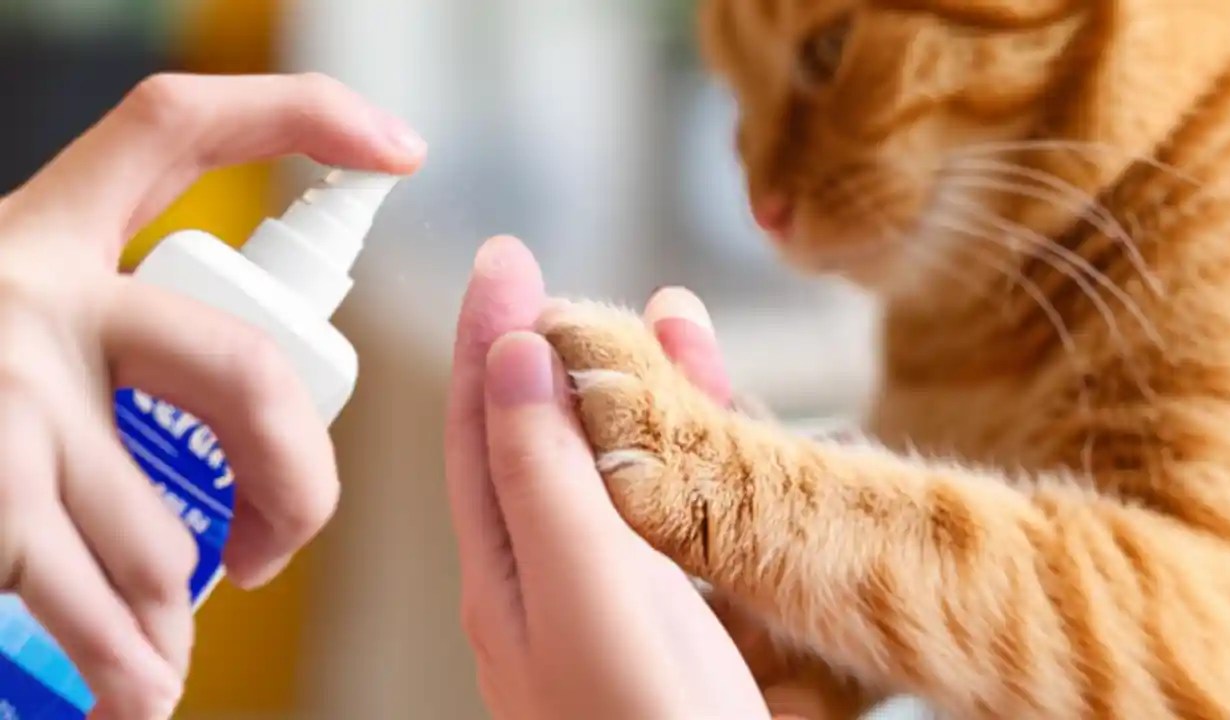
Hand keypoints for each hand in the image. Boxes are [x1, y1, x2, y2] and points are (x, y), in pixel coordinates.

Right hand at [0, 73, 424, 718]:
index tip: (399, 144)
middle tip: (275, 548)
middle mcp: (28, 286)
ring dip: (175, 613)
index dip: (300, 113)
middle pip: (243, 369)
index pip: (183, 130)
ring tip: (162, 665)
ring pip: (159, 520)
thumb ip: (125, 364)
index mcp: (53, 231)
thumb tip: (219, 511)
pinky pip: (89, 588)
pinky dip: (121, 659)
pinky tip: (130, 688)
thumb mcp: (28, 336)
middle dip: (298, 478)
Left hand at [445, 236, 769, 719]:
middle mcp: (545, 570)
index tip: (501, 254)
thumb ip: (543, 473)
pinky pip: (667, 504)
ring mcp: (609, 591)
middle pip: (536, 433)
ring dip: (624, 388)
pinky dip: (684, 449)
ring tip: (658, 322)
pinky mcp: (670, 612)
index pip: (480, 422)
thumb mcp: (579, 588)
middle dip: (546, 347)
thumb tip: (510, 356)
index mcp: (504, 564)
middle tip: (555, 273)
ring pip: (608, 463)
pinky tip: (710, 423)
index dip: (486, 335)